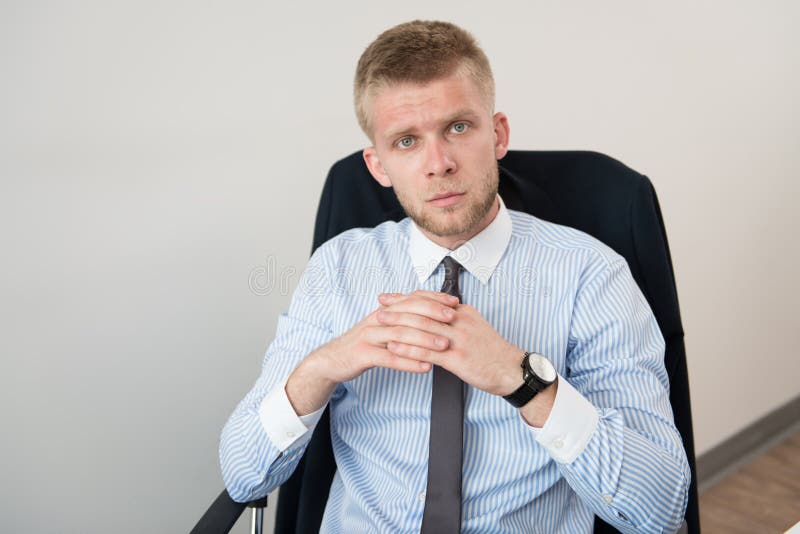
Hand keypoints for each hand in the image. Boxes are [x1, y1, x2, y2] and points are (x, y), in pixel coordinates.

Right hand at [286, 290, 458, 414]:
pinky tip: (425, 367)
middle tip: (453, 319)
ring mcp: (370, 336)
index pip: (413, 298)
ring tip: (444, 345)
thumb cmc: (363, 344)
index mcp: (385, 311)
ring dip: (424, 339)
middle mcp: (378, 319)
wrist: (332, 359)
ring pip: (400, 334)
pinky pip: (389, 358)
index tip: (454, 302)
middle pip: (408, 312)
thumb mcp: (383, 327)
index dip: (434, 298)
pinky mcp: (364, 354)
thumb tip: (430, 312)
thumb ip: (403, 319)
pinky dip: (409, 362)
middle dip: (433, 314)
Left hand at [376, 292, 522, 395]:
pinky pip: (427, 352)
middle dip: (398, 308)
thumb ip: (455, 319)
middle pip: (422, 310)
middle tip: (380, 307)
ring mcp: (458, 340)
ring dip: (398, 326)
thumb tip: (435, 314)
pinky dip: (407, 349)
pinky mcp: (457, 359)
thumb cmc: (492, 351)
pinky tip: (394, 348)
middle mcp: (459, 322)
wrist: (512, 370)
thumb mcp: (475, 326)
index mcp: (462, 312)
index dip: (406, 297)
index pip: (429, 299)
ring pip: (422, 329)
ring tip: (380, 325)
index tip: (390, 297)